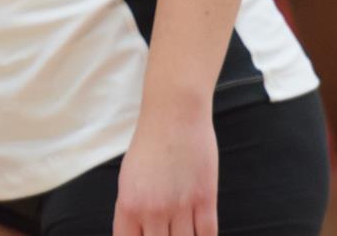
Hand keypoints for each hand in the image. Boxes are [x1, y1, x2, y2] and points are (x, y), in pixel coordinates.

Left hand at [114, 108, 218, 234]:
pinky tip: (201, 235)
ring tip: (182, 232)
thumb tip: (138, 233)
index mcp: (129, 205)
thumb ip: (133, 210)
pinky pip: (208, 234)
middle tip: (169, 232)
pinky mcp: (205, 199)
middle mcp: (153, 210)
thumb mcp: (129, 178)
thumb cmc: (150, 143)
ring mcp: (180, 206)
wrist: (174, 114)